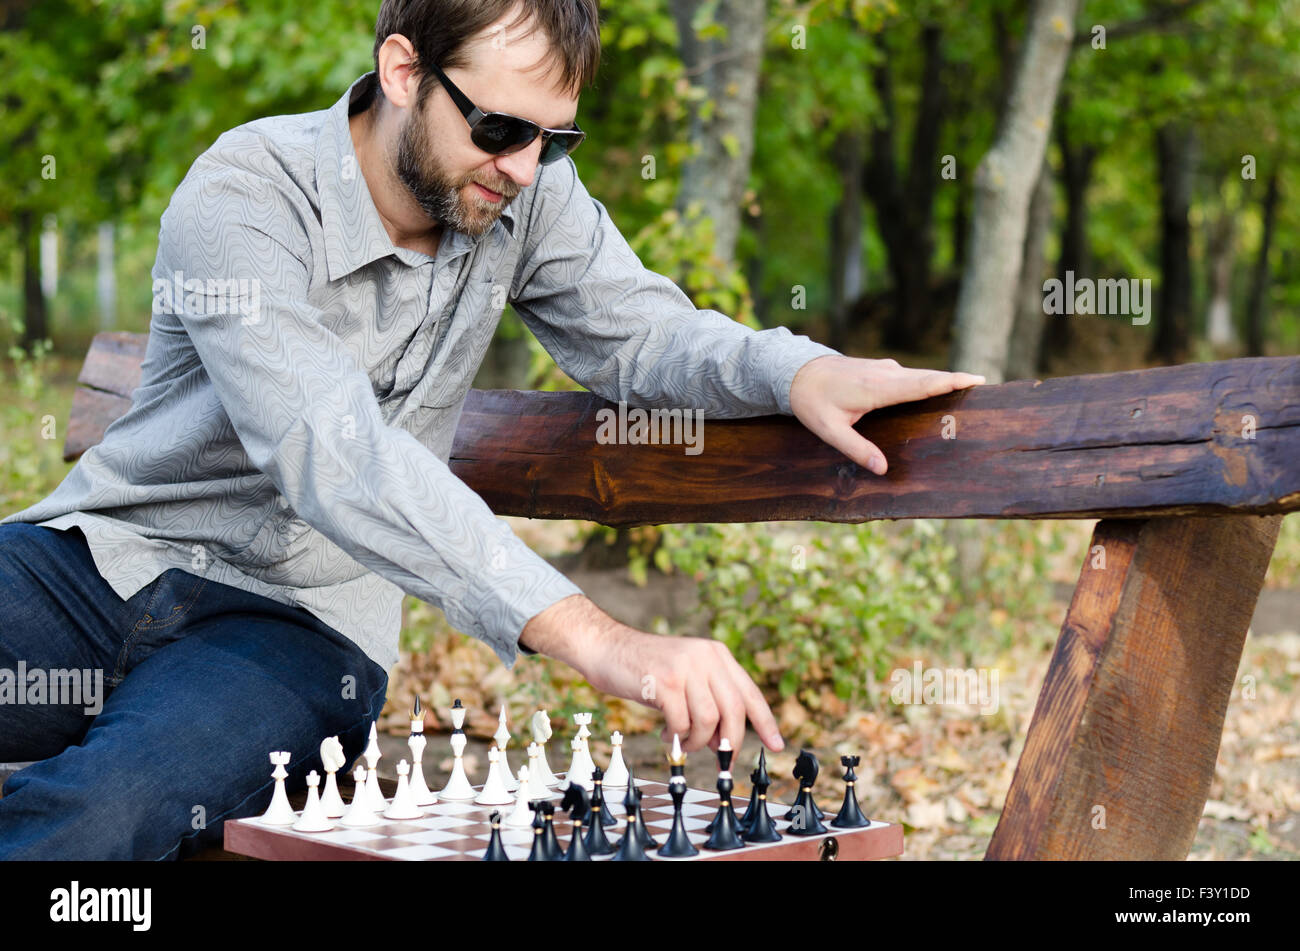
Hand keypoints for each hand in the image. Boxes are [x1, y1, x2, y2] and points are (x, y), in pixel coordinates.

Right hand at [520, 594, 781, 754]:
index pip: (750, 692)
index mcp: (716, 654)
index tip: (777, 744)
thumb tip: (725, 740)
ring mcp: (686, 667)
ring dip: (698, 740)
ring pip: (709, 720)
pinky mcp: (666, 681)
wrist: (606, 648)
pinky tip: (667, 734)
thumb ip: (708, 699)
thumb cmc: (646, 669)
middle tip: (719, 756)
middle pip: (734, 710)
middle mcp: (706, 657)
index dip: (765, 721)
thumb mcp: (686, 676)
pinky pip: (683, 722)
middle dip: (729, 740)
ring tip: (682, 741)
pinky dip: (677, 736)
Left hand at [789, 355, 984, 474]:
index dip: (948, 381)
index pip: (920, 384)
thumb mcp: (829, 431)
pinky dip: (929, 381)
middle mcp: (885, 373)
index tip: (975, 379)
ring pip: (921, 374)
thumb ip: (856, 450)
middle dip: (956, 380)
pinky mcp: (882, 369)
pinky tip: (939, 391)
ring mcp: (885, 368)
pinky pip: (912, 375)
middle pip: (928, 376)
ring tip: (971, 389)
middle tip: (985, 386)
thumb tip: (883, 470)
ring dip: (944, 380)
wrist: (795, 372)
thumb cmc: (812, 402)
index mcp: (876, 387)